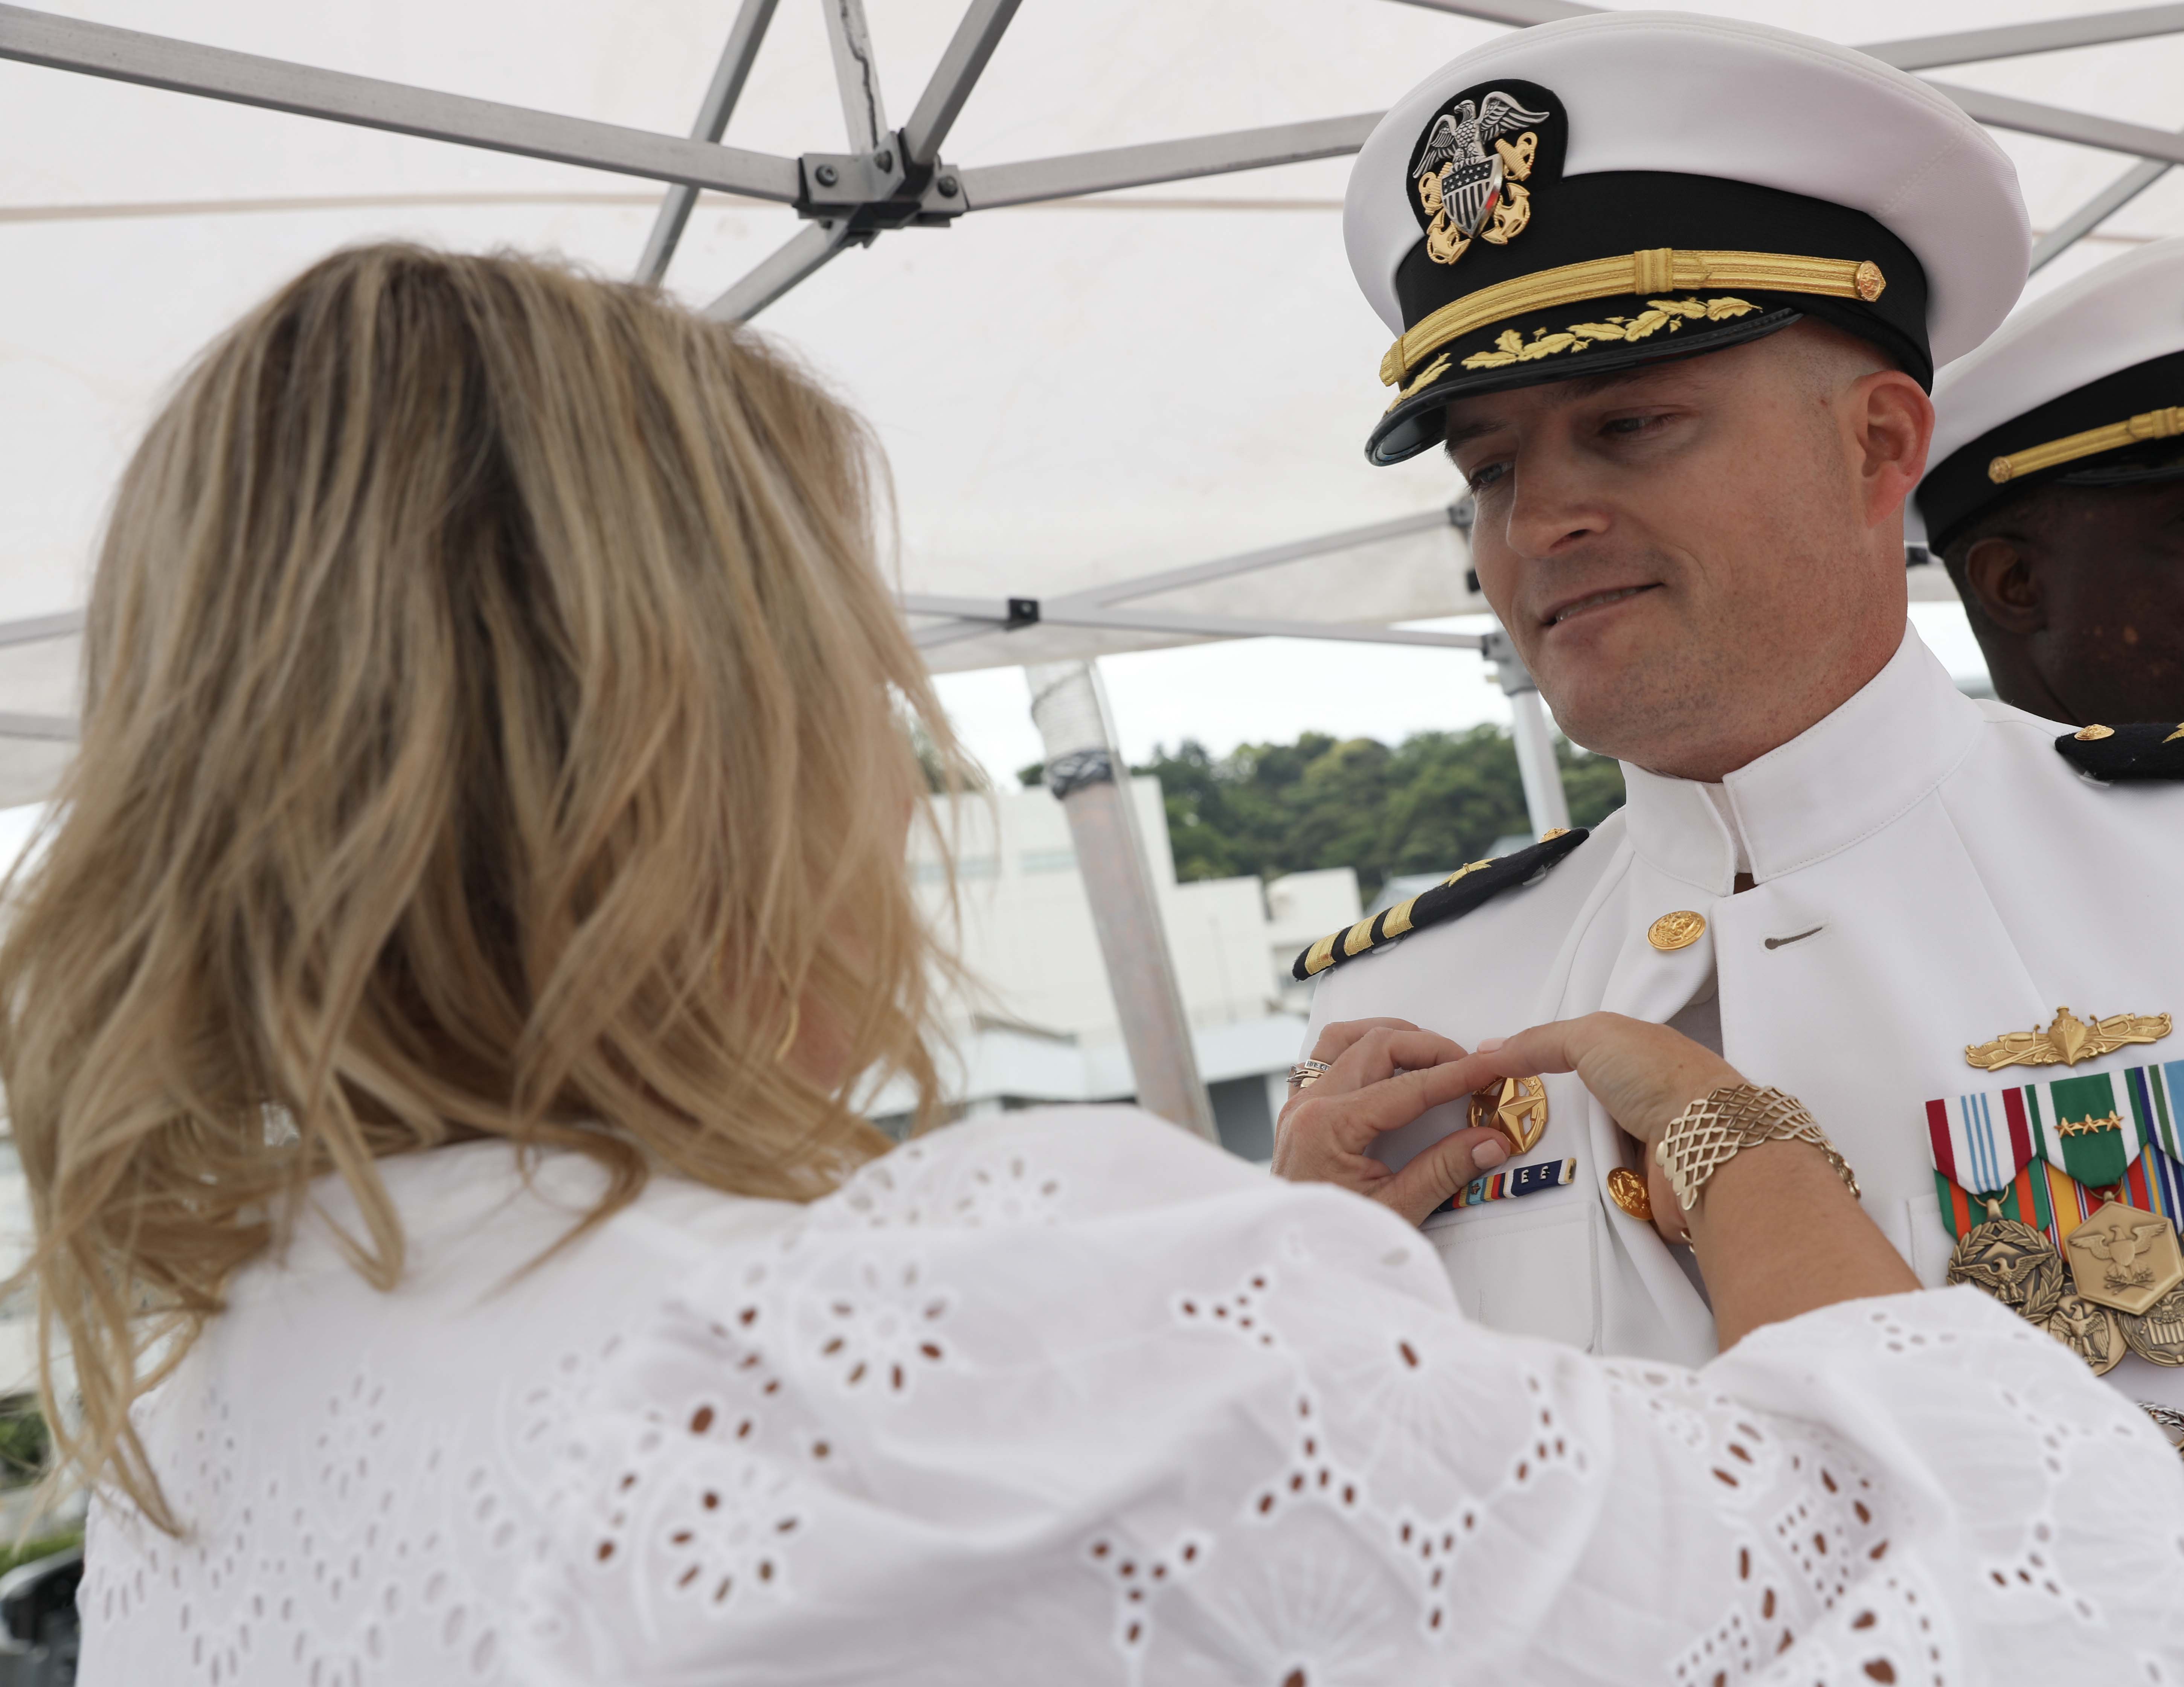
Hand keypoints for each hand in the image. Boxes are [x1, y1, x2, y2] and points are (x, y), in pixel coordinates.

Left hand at [1272, 1019, 1515, 1225]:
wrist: (1290, 1259)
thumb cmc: (1332, 1240)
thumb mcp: (1396, 1210)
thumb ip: (1444, 1170)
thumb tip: (1491, 1141)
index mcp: (1329, 1126)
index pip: (1407, 1086)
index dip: (1456, 1074)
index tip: (1491, 1066)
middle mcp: (1308, 1106)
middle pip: (1376, 1045)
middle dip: (1429, 1048)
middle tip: (1469, 1065)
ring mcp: (1298, 1105)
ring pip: (1344, 1040)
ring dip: (1391, 1037)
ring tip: (1431, 1054)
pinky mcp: (1297, 1112)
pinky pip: (1323, 1058)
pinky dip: (1358, 1048)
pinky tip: (1385, 1064)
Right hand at [1446, 1013, 1742, 1242]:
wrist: (1709, 1146)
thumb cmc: (1661, 1078)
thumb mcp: (1593, 1035)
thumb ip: (1540, 1041)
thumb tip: (1491, 1049)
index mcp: (1634, 1058)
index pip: (1575, 1058)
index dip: (1536, 1067)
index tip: (1495, 1080)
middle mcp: (1638, 1100)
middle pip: (1572, 1108)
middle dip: (1537, 1117)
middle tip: (1491, 1123)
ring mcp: (1637, 1146)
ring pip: (1577, 1152)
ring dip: (1551, 1156)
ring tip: (1503, 1156)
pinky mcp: (1635, 1191)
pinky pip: (1588, 1191)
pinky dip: (1568, 1189)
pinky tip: (1536, 1185)